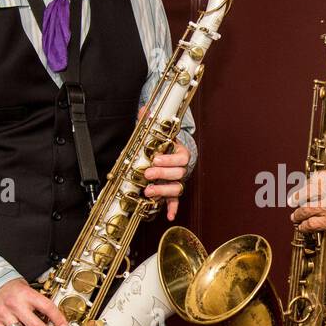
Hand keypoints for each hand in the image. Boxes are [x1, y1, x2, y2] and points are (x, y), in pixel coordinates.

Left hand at [139, 105, 190, 220]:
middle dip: (162, 175)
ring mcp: (176, 181)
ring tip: (149, 191)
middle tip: (147, 174)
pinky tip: (169, 215)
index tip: (155, 159)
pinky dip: (172, 208)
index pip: (180, 157)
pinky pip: (174, 201)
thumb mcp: (154, 133)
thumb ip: (149, 122)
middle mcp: (180, 168)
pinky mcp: (171, 192)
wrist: (165, 156)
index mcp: (179, 153)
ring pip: (177, 188)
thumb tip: (145, 110)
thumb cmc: (160, 146)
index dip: (169, 160)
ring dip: (163, 190)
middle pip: (178, 173)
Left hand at [289, 159, 325, 238]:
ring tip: (295, 216)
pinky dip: (305, 226)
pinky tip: (302, 227)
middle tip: (293, 200)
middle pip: (308, 192)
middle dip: (298, 197)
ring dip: (298, 213)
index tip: (307, 186)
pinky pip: (313, 224)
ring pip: (307, 208)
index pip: (318, 177)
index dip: (310, 183)